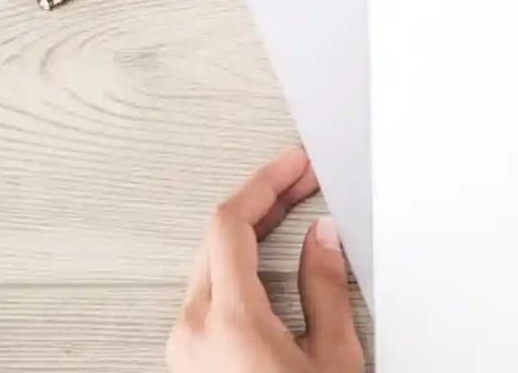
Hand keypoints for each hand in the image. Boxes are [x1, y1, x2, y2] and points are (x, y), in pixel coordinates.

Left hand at [167, 148, 363, 372]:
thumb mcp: (332, 357)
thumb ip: (325, 290)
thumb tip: (322, 238)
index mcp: (231, 322)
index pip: (231, 224)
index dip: (265, 182)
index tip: (293, 164)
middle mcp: (194, 329)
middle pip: (216, 237)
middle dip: (261, 199)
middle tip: (300, 180)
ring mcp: (185, 344)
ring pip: (209, 260)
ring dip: (248, 228)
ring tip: (288, 208)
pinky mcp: (189, 356)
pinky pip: (206, 288)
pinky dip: (236, 259)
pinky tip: (264, 250)